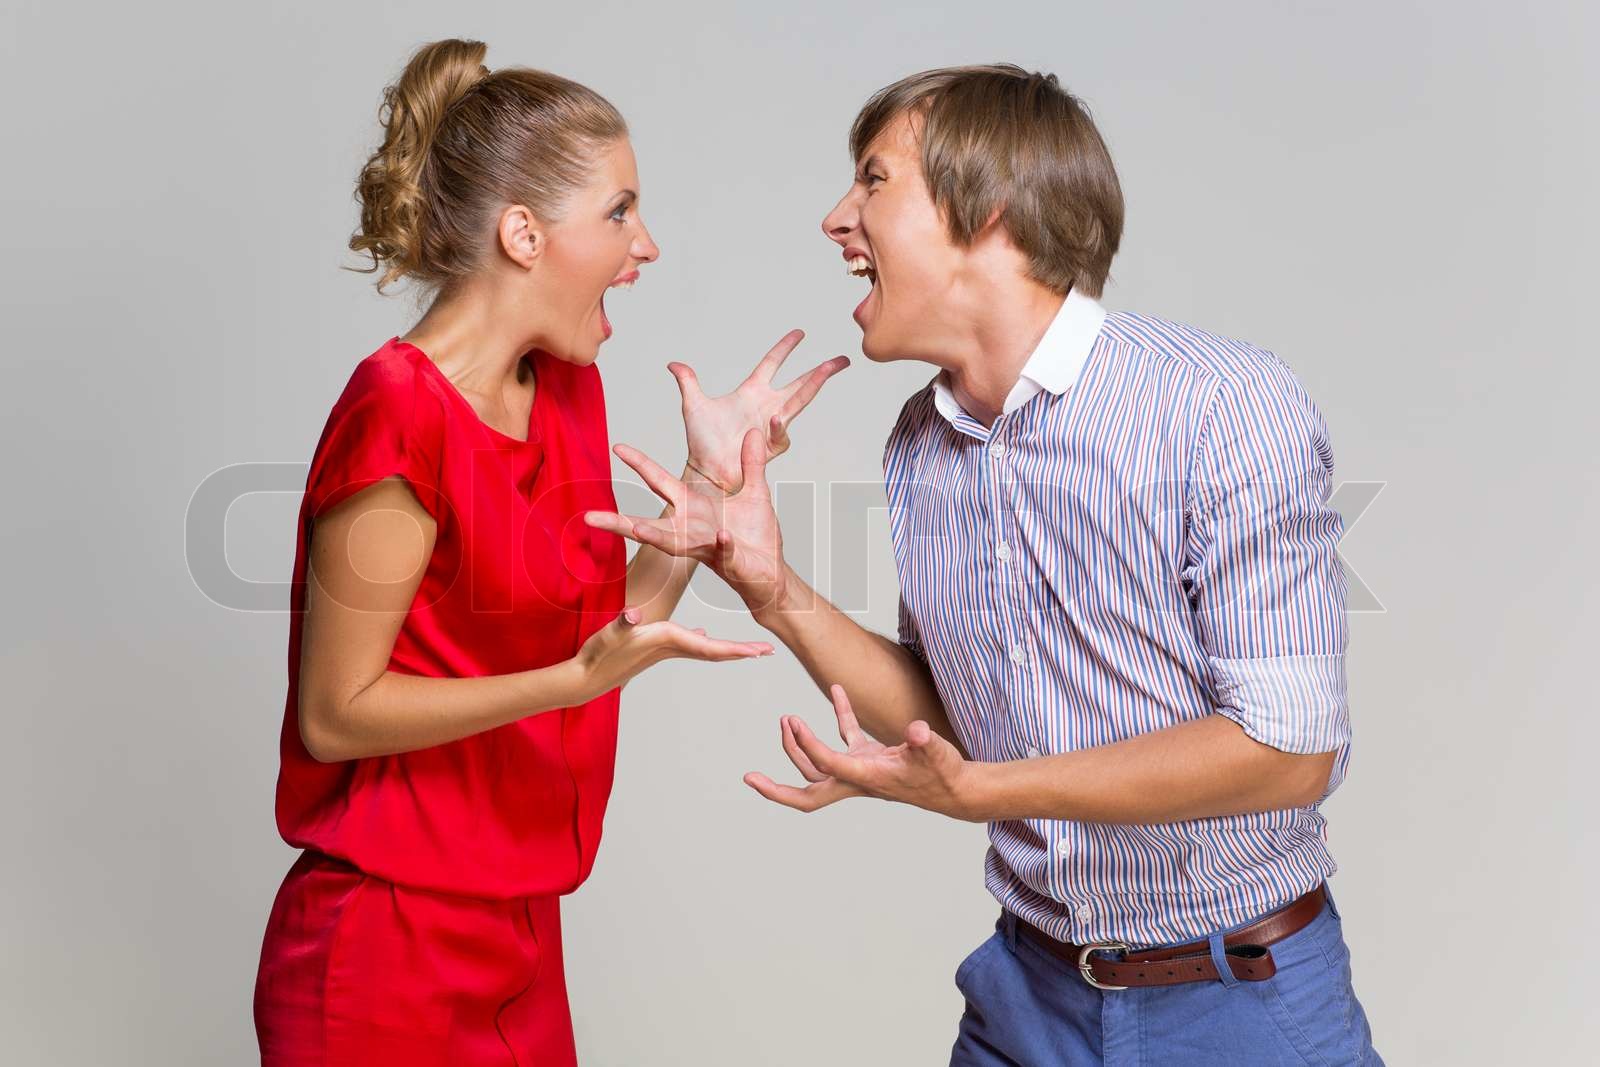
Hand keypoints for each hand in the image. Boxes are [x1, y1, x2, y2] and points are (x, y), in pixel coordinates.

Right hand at [575, 605, 772, 698]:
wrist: (585, 678)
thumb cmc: (597, 656)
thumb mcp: (609, 635)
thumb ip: (621, 624)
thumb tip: (632, 616)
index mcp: (668, 640)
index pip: (710, 646)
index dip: (737, 648)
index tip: (761, 651)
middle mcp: (671, 647)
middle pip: (716, 650)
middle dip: (743, 651)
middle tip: (770, 650)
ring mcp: (664, 649)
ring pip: (704, 648)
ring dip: (728, 647)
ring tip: (748, 647)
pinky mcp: (655, 649)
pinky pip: (687, 644)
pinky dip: (702, 641)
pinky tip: (703, 634)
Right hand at [586, 428, 787, 613]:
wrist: (774, 573)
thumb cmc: (757, 536)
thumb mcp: (755, 492)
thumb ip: (751, 464)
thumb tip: (751, 433)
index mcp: (694, 507)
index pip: (660, 482)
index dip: (640, 464)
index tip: (617, 447)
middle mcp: (691, 528)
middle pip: (647, 523)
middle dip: (618, 521)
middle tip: (589, 517)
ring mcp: (707, 545)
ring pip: (672, 543)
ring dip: (654, 536)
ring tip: (635, 529)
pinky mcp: (730, 559)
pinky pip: (723, 548)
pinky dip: (723, 543)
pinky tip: (720, 534)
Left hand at [670, 330, 848, 491]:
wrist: (706, 470)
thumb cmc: (702, 442)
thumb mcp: (694, 406)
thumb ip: (688, 383)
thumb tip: (673, 364)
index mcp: (751, 392)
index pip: (772, 364)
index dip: (785, 348)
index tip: (800, 333)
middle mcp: (767, 406)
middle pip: (800, 383)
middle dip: (821, 371)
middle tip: (841, 360)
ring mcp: (771, 426)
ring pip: (800, 401)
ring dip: (815, 384)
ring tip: (830, 369)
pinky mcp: (771, 446)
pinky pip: (781, 434)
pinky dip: (779, 426)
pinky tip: (776, 419)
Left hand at [743, 685, 978, 819]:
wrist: (958, 789)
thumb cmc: (946, 774)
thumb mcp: (937, 754)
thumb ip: (925, 742)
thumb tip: (918, 730)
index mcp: (866, 778)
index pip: (826, 765)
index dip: (808, 745)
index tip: (795, 722)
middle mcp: (857, 779)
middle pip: (808, 791)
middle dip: (777, 788)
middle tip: (750, 777)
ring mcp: (862, 769)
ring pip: (819, 766)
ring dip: (800, 746)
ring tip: (786, 718)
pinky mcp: (873, 757)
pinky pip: (847, 738)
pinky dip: (839, 716)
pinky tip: (839, 689)